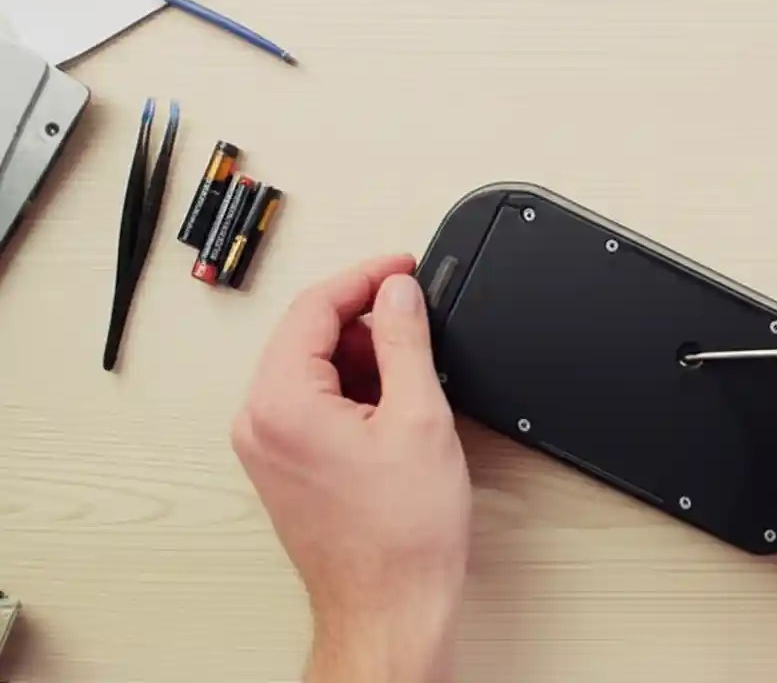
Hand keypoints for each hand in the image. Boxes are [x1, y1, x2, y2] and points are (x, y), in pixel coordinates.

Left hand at [232, 255, 469, 682]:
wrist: (390, 606)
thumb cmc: (401, 535)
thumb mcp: (419, 415)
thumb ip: (405, 340)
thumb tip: (398, 293)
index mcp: (282, 402)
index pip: (315, 307)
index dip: (365, 277)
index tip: (402, 266)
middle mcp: (259, 421)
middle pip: (308, 335)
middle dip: (365, 319)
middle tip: (417, 316)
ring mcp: (266, 445)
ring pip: (312, 368)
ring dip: (362, 356)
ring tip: (415, 373)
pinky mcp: (282, 464)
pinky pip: (311, 401)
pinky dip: (352, 388)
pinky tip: (394, 401)